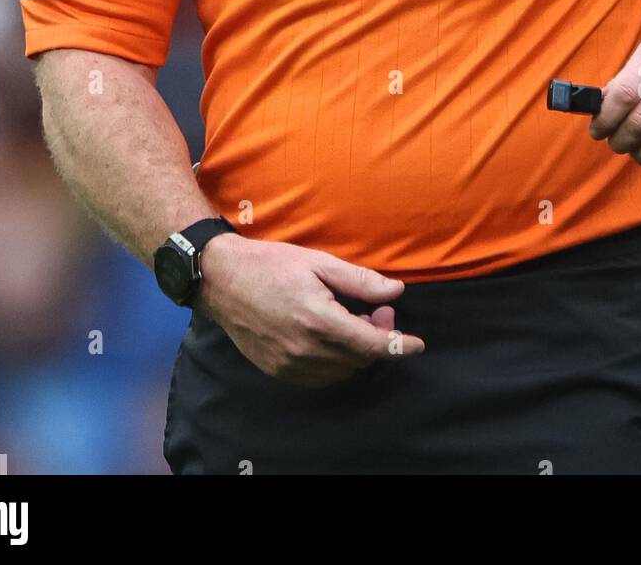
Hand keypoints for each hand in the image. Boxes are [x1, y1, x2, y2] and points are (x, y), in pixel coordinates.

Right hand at [195, 234, 425, 386]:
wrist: (222, 280)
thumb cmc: (271, 264)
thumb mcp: (319, 262)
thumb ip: (360, 281)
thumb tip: (397, 292)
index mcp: (319, 320)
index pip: (371, 345)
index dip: (399, 346)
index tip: (418, 345)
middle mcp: (305, 349)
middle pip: (359, 358)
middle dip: (377, 337)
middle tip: (378, 309)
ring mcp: (289, 364)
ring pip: (341, 371)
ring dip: (356, 351)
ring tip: (353, 319)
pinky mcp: (277, 371)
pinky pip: (319, 377)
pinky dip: (335, 362)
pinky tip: (332, 336)